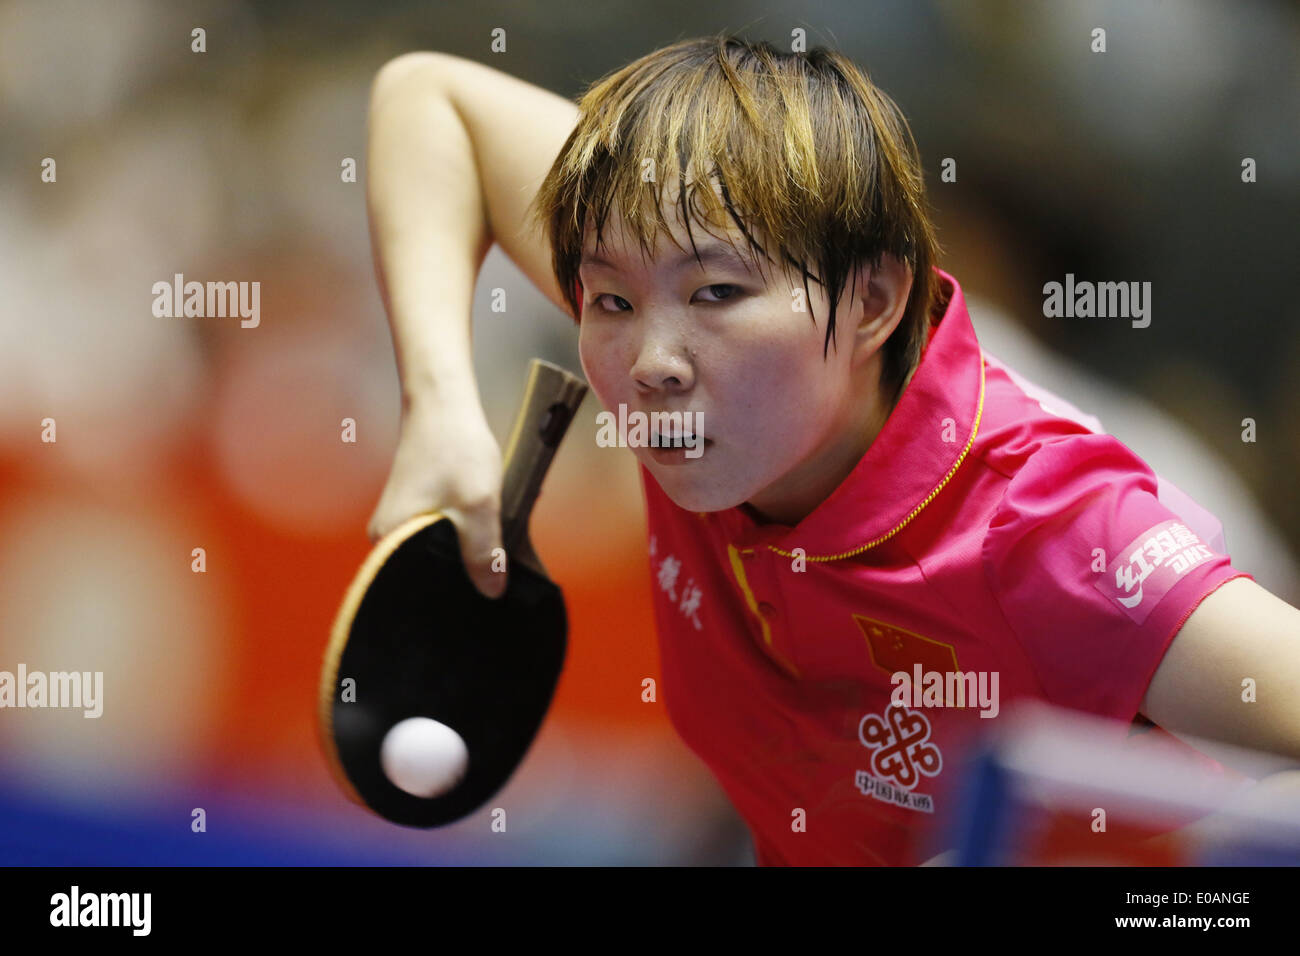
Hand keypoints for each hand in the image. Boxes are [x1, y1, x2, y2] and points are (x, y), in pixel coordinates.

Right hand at [367, 399, 506, 598]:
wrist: (444, 402)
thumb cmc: (455, 448)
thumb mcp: (478, 505)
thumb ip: (484, 552)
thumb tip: (491, 593)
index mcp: (391, 540)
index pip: (420, 589)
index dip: (454, 596)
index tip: (485, 599)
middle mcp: (389, 535)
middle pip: (431, 571)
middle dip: (466, 574)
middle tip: (500, 577)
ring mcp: (403, 520)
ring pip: (440, 551)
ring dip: (470, 552)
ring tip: (498, 554)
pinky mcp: (418, 507)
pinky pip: (442, 533)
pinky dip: (467, 534)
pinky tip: (489, 531)